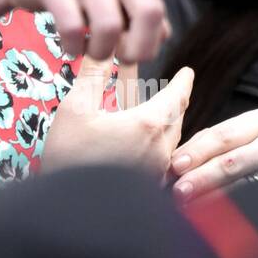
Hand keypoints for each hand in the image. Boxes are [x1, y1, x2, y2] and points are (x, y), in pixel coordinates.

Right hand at [0, 0, 230, 63]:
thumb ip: (142, 12)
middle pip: (150, 12)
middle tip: (126, 57)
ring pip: (109, 27)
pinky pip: (72, 29)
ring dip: (101, 52)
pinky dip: (73, 48)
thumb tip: (165, 35)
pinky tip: (70, 46)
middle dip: (141, 48)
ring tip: (92, 51)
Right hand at [42, 54, 191, 177]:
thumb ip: (92, 75)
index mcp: (148, 125)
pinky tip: (143, 142)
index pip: (176, 96)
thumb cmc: (70, 158)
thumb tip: (101, 47)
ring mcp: (155, 171)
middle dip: (174, 100)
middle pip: (176, 118)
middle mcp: (160, 149)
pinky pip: (161, 158)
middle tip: (173, 88)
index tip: (187, 72)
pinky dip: (157, 141)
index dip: (183, 82)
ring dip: (165, 120)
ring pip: (170, 139)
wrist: (70, 211)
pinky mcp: (147, 187)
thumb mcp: (75, 108)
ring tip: (156, 111)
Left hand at [170, 108, 257, 201]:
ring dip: (210, 197)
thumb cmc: (246, 145)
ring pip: (240, 185)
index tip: (176, 165)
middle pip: (232, 162)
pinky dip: (223, 207)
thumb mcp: (231, 136)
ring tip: (188, 204)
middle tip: (181, 189)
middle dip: (202, 177)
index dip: (198, 152)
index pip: (223, 137)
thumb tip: (177, 162)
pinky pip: (245, 201)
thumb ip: (205, 144)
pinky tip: (206, 213)